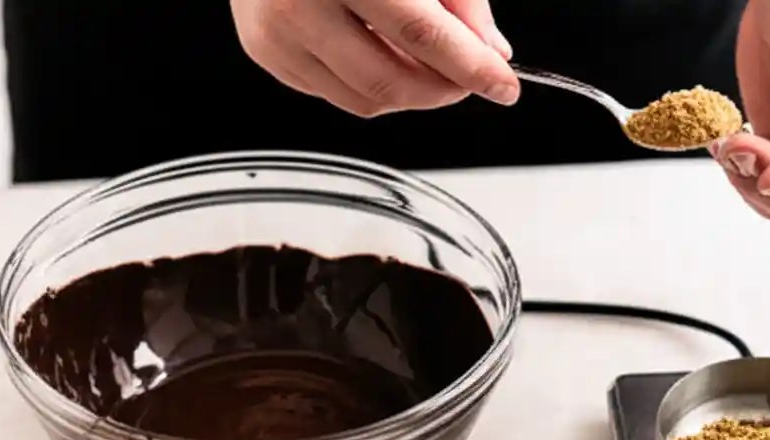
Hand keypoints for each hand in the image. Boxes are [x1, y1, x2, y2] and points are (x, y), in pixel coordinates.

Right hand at [231, 0, 519, 117]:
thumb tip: (490, 50)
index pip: (423, 34)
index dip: (472, 68)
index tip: (504, 86)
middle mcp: (301, 0)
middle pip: (393, 80)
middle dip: (445, 90)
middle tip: (470, 76)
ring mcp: (277, 31)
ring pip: (365, 99)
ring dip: (412, 93)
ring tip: (428, 61)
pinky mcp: (265, 51)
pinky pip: (335, 94)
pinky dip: (372, 85)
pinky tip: (381, 51)